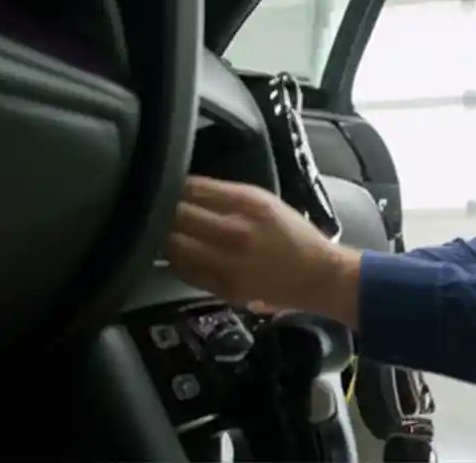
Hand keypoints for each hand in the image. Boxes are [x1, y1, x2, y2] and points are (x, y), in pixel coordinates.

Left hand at [164, 176, 360, 326]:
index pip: (193, 189)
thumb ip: (226, 195)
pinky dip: (175, 260)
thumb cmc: (291, 233)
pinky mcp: (224, 288)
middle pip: (179, 216)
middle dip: (164, 211)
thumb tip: (184, 189)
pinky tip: (178, 253)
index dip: (174, 187)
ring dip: (165, 236)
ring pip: (175, 246)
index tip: (165, 187)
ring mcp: (228, 263)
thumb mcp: (264, 201)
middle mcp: (236, 232)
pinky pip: (184, 271)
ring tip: (163, 231)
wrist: (318, 275)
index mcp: (249, 204)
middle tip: (156, 208)